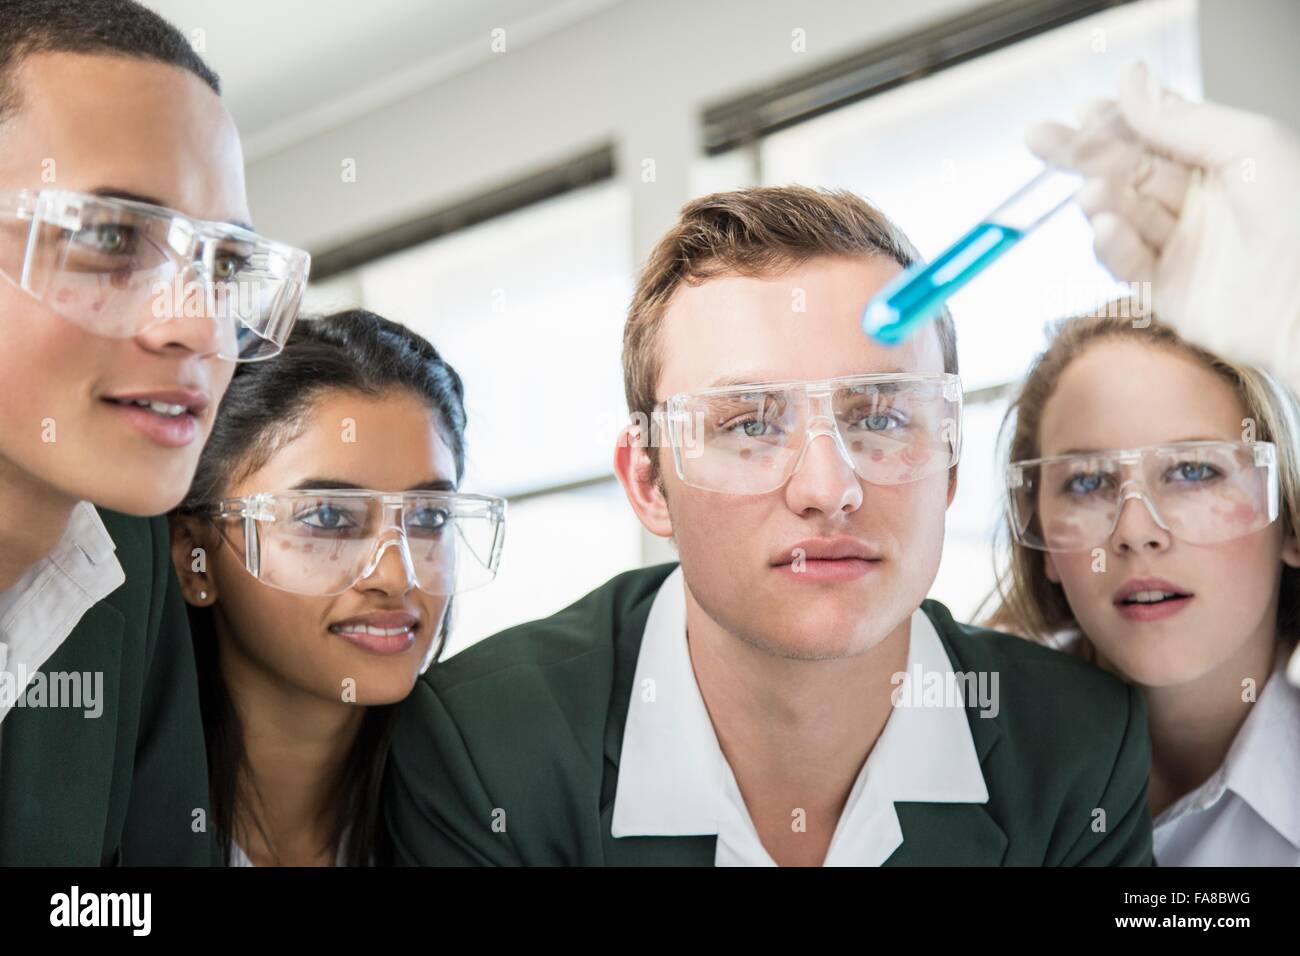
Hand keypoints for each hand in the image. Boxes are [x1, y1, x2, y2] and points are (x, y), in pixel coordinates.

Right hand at [1025, 62, 1299, 389]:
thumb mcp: (1247, 147)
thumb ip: (1180, 119)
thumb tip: (1130, 81)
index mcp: (1223, 163)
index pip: (1154, 135)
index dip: (1115, 123)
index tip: (1081, 113)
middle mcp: (1198, 203)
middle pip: (1127, 171)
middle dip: (1084, 155)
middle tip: (1043, 140)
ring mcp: (1180, 247)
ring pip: (1121, 215)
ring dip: (1100, 201)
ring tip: (1091, 195)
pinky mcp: (1165, 291)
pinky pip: (1125, 262)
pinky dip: (1110, 245)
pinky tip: (1108, 230)